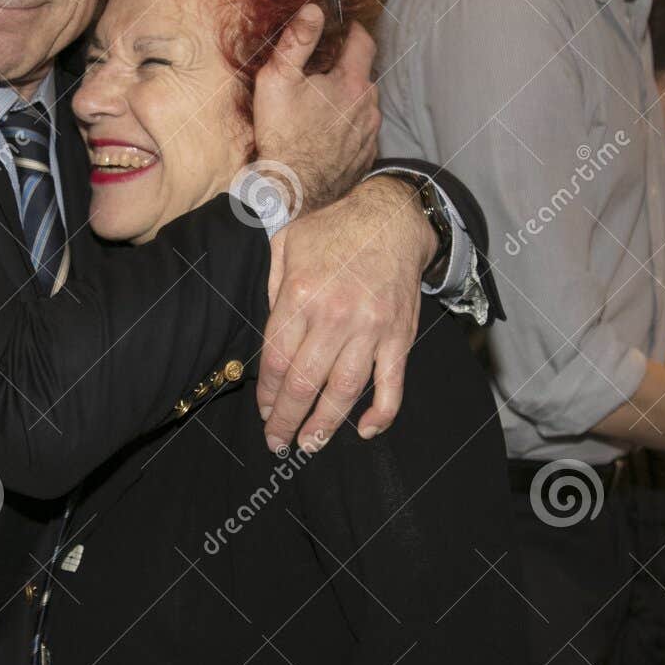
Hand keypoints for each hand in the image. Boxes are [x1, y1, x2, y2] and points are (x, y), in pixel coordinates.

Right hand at [252, 7, 379, 213]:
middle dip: (345, 70)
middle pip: (363, 75)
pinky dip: (348, 128)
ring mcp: (370, 134)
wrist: (291, 190)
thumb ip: (297, 41)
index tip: (342, 29)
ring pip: (364, 105)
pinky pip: (361, 133)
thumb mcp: (278, 80)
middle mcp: (369, 107)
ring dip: (348, 101)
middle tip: (319, 75)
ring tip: (320, 109)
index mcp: (352, 83)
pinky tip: (325, 135)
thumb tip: (313, 9)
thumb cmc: (281, 135)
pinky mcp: (365, 158)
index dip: (353, 31)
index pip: (364, 42)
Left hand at [260, 176, 433, 452]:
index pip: (276, 361)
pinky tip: (365, 431)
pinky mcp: (399, 338)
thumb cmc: (333, 232)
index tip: (264, 412)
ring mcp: (371, 331)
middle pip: (303, 384)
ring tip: (309, 445)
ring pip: (343, 392)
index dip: (267, 394)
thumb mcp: (287, 245)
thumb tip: (269, 337)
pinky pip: (392, 386)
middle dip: (286, 420)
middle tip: (277, 442)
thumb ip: (272, 290)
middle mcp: (334, 317)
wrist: (391, 219)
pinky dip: (381, 414)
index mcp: (301, 296)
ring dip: (324, 426)